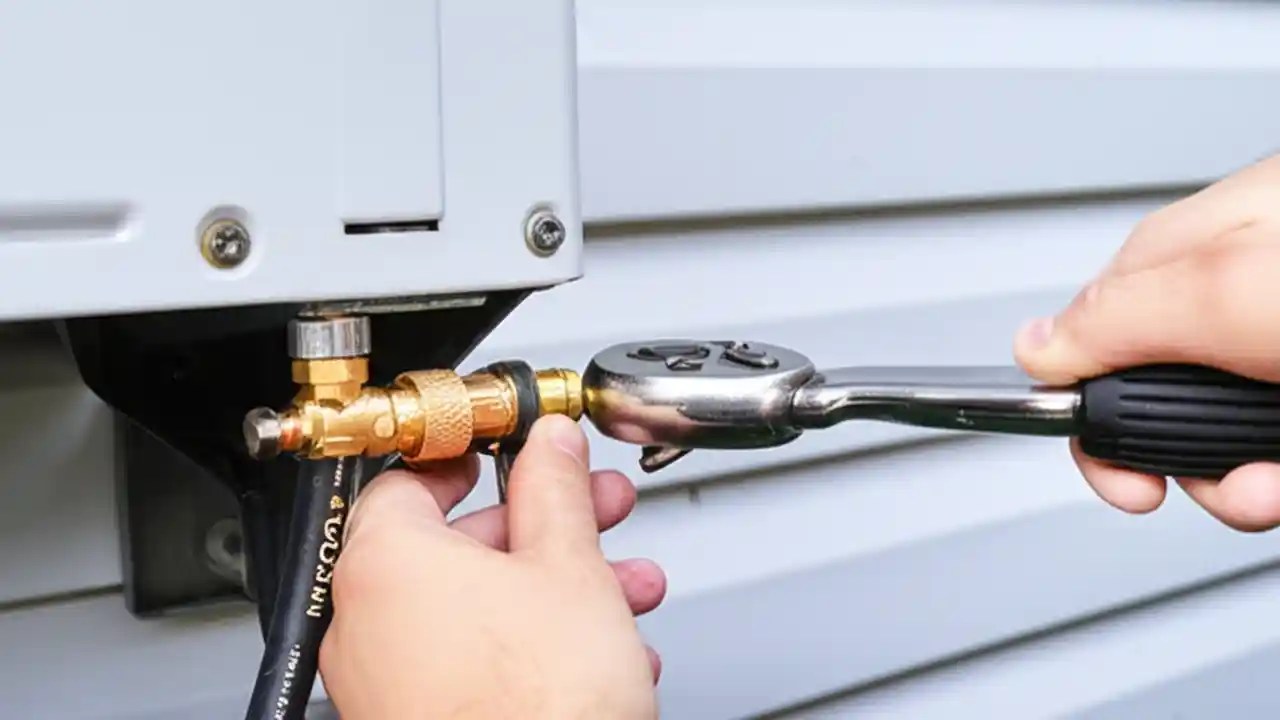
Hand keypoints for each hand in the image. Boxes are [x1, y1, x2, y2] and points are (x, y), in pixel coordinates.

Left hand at [320, 415, 665, 718]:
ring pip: (475, 608)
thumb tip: (550, 447)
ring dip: (555, 589)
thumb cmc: (537, 707)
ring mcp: (385, 682)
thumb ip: (556, 489)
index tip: (514, 451)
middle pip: (456, 544)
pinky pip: (471, 661)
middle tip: (597, 514)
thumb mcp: (568, 567)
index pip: (412, 479)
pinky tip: (602, 651)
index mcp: (386, 563)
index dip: (474, 457)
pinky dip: (531, 645)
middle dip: (545, 528)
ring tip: (624, 589)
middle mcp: (367, 622)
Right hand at [1013, 154, 1279, 531]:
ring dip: (1247, 483)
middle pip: (1164, 396)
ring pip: (1230, 438)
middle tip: (1222, 479)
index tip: (1118, 469)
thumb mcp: (1234, 288)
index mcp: (1202, 251)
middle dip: (1185, 460)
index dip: (1093, 408)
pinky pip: (1278, 453)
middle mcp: (1245, 299)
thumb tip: (1035, 347)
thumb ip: (1117, 317)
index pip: (1097, 329)